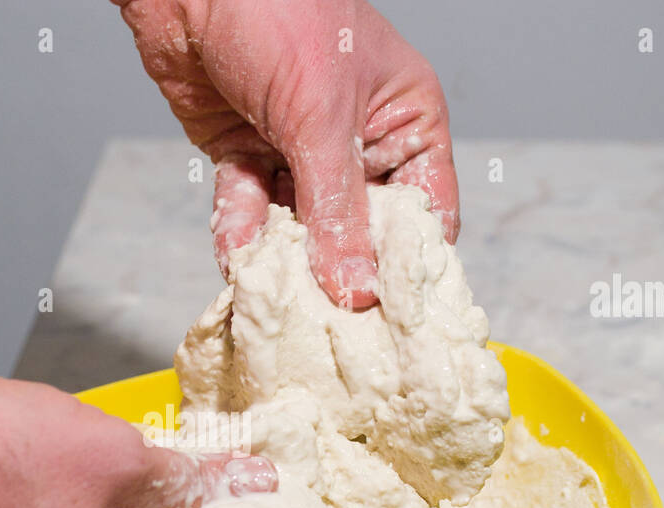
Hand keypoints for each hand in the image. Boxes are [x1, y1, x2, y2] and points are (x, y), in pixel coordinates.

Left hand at [115, 0, 459, 308]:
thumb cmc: (277, 11)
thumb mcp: (319, 116)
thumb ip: (337, 209)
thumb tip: (357, 288)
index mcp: (405, 120)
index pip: (425, 211)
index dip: (409, 266)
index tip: (394, 321)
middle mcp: (358, 141)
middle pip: (360, 230)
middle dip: (340, 270)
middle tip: (329, 322)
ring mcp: (300, 151)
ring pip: (300, 228)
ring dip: (284, 258)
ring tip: (277, 294)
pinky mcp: (248, 155)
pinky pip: (250, 210)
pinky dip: (241, 232)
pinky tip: (237, 254)